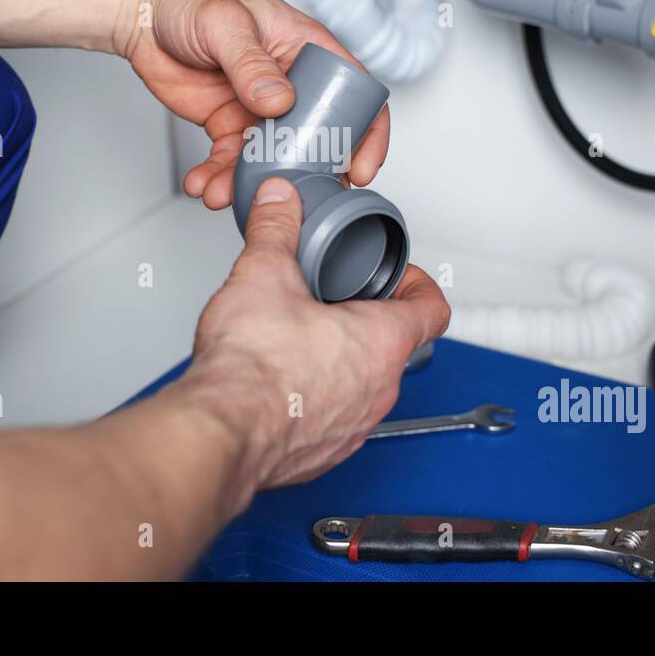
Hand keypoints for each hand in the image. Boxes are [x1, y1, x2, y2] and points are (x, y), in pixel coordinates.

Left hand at [115, 0, 389, 209]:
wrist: (140, 11)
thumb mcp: (224, 22)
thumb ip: (252, 63)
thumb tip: (280, 101)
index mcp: (306, 49)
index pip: (353, 93)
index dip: (366, 134)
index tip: (359, 170)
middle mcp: (290, 82)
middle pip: (316, 138)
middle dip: (306, 174)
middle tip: (290, 197)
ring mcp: (259, 107)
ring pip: (269, 157)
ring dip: (250, 183)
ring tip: (224, 194)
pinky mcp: (228, 123)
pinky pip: (231, 160)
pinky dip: (218, 177)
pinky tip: (203, 184)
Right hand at [178, 177, 450, 489]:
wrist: (221, 433)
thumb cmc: (252, 369)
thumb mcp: (263, 274)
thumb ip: (276, 229)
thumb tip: (281, 203)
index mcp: (382, 341)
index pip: (433, 309)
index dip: (418, 284)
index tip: (397, 276)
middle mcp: (380, 389)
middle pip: (395, 345)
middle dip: (365, 318)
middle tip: (330, 298)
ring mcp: (354, 427)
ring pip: (364, 385)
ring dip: (342, 362)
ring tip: (300, 339)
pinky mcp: (324, 453)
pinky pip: (333, 419)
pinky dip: (315, 398)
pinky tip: (280, 382)